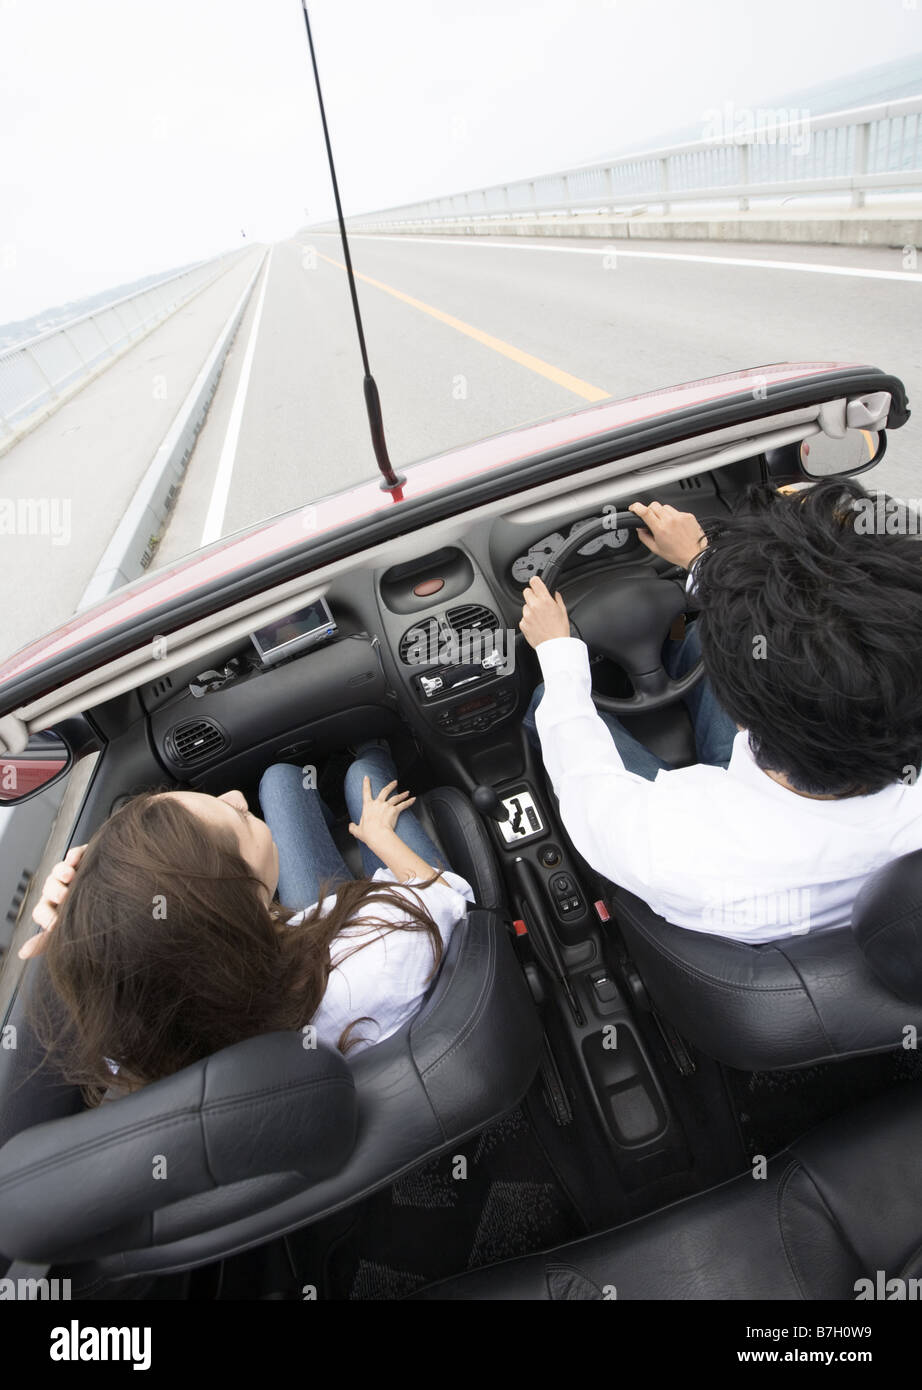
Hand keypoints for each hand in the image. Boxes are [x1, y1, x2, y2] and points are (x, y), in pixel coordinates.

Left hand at [18, 844, 86, 959]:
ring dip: (61, 872)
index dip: (46, 916)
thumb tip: (22, 953)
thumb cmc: (89, 918)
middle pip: (49, 888)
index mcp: (53, 908)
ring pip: (58, 871)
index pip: (41, 911)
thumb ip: (45, 941)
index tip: (56, 923)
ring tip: (70, 875)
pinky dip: (75, 856)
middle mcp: (58, 889)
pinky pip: (74, 854)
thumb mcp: (67, 930)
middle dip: (54, 891)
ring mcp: (70, 874)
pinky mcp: (83, 859)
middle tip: (64, 895)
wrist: (117, 897)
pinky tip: (78, 860)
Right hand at [349, 777, 415, 845]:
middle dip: (390, 785)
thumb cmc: (368, 833)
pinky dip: (409, 802)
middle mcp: (378, 803)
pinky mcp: (395, 810)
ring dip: (402, 794)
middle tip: (395, 782)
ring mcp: (387, 806)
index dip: (366, 784)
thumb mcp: (357, 830)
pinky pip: (403, 805)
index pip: (366, 792)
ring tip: (407, 792)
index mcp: (368, 806)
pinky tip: (413, 799)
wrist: (378, 835)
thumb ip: (353, 827)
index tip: (367, 778)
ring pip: (396, 797)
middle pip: (385, 791)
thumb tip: (350, 826)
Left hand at [519, 576, 570, 647]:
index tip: (536, 583)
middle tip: (539, 602)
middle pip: (526, 591)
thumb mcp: (563, 610)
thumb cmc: (560, 630)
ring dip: (530, 609)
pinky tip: (537, 625)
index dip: (536, 582)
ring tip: (540, 617)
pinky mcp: (522, 624)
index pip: (534, 581)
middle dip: (532, 595)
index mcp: (545, 600)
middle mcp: (534, 606)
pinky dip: (528, 620)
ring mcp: (527, 616)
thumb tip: (553, 593)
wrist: (555, 646)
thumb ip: (557, 598)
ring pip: (525, 606)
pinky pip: (523, 618)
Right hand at [628, 501, 707, 569]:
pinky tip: (675, 525)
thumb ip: (644, 537)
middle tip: (651, 519)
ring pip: (665, 507)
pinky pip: (676, 511)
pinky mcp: (688, 515)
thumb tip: (639, 529)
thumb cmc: (677, 554)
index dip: (636, 507)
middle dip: (649, 510)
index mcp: (660, 529)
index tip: (633, 507)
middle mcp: (670, 520)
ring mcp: (680, 517)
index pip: (645, 511)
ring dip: (662, 513)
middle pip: (654, 505)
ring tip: (666, 524)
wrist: (695, 555)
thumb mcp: (656, 549)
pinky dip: (673, 516)